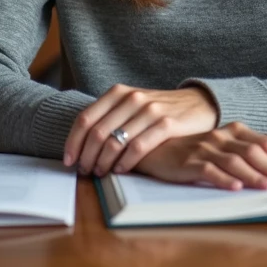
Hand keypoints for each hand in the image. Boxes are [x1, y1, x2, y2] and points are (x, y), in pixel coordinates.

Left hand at [63, 84, 217, 176]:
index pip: (86, 118)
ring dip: (103, 162)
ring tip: (100, 173)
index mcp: (119, 92)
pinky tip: (121, 171)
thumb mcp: (133, 105)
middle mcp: (132, 98)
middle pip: (97, 133)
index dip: (73, 142)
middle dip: (86, 156)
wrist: (198, 104)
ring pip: (115, 142)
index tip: (69, 160)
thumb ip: (110, 117)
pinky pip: (137, 148)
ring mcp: (149, 110)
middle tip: (84, 171)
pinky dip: (125, 163)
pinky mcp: (166, 124)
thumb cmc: (159, 109)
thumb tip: (81, 143)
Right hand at [133, 122, 266, 191]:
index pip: (265, 146)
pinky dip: (224, 179)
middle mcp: (221, 137)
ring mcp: (205, 148)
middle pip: (254, 153)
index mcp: (233, 131)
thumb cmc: (194, 150)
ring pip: (235, 161)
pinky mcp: (188, 162)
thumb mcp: (224, 144)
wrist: (156, 148)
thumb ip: (250, 142)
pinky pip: (208, 170)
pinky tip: (236, 188)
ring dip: (254, 175)